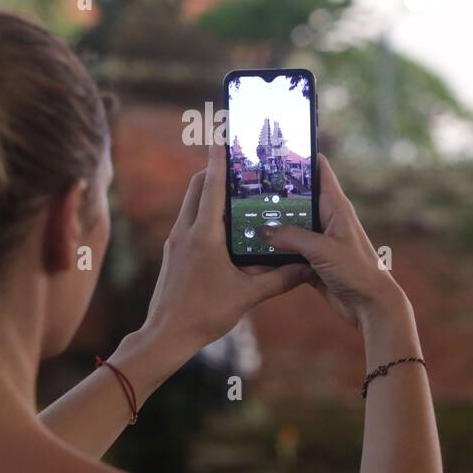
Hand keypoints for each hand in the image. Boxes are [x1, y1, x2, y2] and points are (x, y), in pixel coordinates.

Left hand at [140, 140, 311, 358]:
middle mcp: (185, 232)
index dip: (220, 160)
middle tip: (236, 161)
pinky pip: (188, 221)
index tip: (223, 137)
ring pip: (190, 204)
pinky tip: (221, 225)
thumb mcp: (247, 296)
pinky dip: (204, 213)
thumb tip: (306, 267)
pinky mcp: (172, 253)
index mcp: (204, 235)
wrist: (166, 335)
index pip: (213, 187)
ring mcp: (175, 242)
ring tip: (232, 189)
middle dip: (215, 171)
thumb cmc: (204, 314)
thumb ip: (279, 279)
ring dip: (209, 192)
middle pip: (197, 187)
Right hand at [257, 154, 409, 330]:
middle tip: (248, 184)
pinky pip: (288, 251)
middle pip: (298, 198)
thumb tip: (263, 230)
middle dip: (276, 193)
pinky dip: (274, 251)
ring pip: (290, 226)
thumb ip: (292, 237)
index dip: (300, 157)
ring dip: (272, 225)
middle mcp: (327, 219)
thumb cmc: (358, 271)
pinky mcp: (312, 261)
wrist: (370, 307)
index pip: (319, 171)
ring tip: (245, 215)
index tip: (277, 148)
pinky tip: (254, 248)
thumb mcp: (323, 250)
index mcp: (336, 207)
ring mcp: (319, 240)